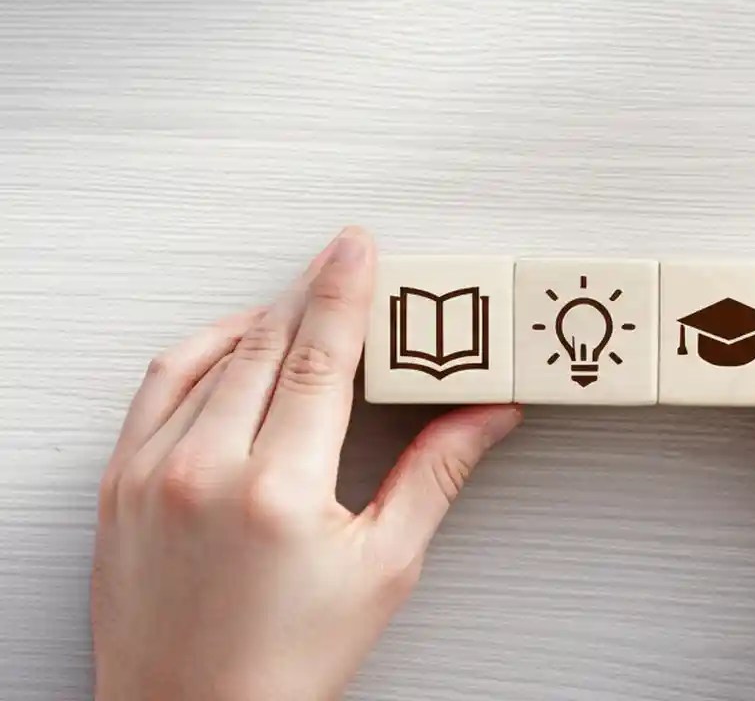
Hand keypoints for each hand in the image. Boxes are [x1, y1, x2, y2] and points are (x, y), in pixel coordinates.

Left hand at [91, 228, 522, 700]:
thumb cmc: (284, 665)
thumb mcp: (384, 568)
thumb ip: (436, 475)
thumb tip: (482, 417)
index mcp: (279, 489)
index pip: (320, 356)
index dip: (345, 290)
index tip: (359, 247)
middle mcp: (205, 469)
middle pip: (267, 342)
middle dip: (312, 294)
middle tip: (344, 268)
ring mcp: (152, 473)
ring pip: (211, 355)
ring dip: (261, 320)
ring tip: (300, 310)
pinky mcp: (120, 483)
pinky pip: (158, 385)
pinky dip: (201, 351)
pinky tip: (231, 347)